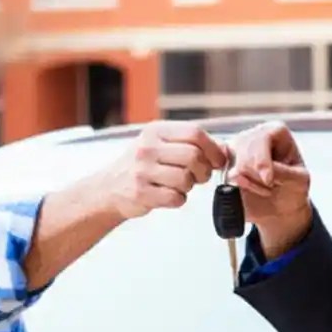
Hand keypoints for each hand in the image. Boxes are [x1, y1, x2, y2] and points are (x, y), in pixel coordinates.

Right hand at [104, 121, 227, 219]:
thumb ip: (190, 144)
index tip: (219, 160)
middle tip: (199, 176)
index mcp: (156, 131)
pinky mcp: (140, 192)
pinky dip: (178, 199)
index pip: (195, 133)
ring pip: (186, 179)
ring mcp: (142, 170)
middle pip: (194, 156)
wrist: (108, 188)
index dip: (214, 148)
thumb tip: (224, 148)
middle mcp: (148, 147)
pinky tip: (168, 195)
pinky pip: (175, 198)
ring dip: (189, 186)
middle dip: (203, 170)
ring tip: (179, 185)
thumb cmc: (141, 166)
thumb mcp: (161, 145)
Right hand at [227, 121, 312, 257]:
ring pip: (234, 164)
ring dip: (251, 182)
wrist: (282, 210)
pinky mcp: (226, 167)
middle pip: (244, 149)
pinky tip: (253, 190)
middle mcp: (254, 136)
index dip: (262, 158)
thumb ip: (281, 171)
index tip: (268, 179)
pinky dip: (241, 188)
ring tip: (266, 189)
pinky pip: (228, 176)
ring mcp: (237, 150)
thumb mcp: (298, 180)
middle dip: (257, 174)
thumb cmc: (293, 189)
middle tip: (271, 186)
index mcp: (275, 132)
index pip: (262, 136)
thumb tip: (255, 169)